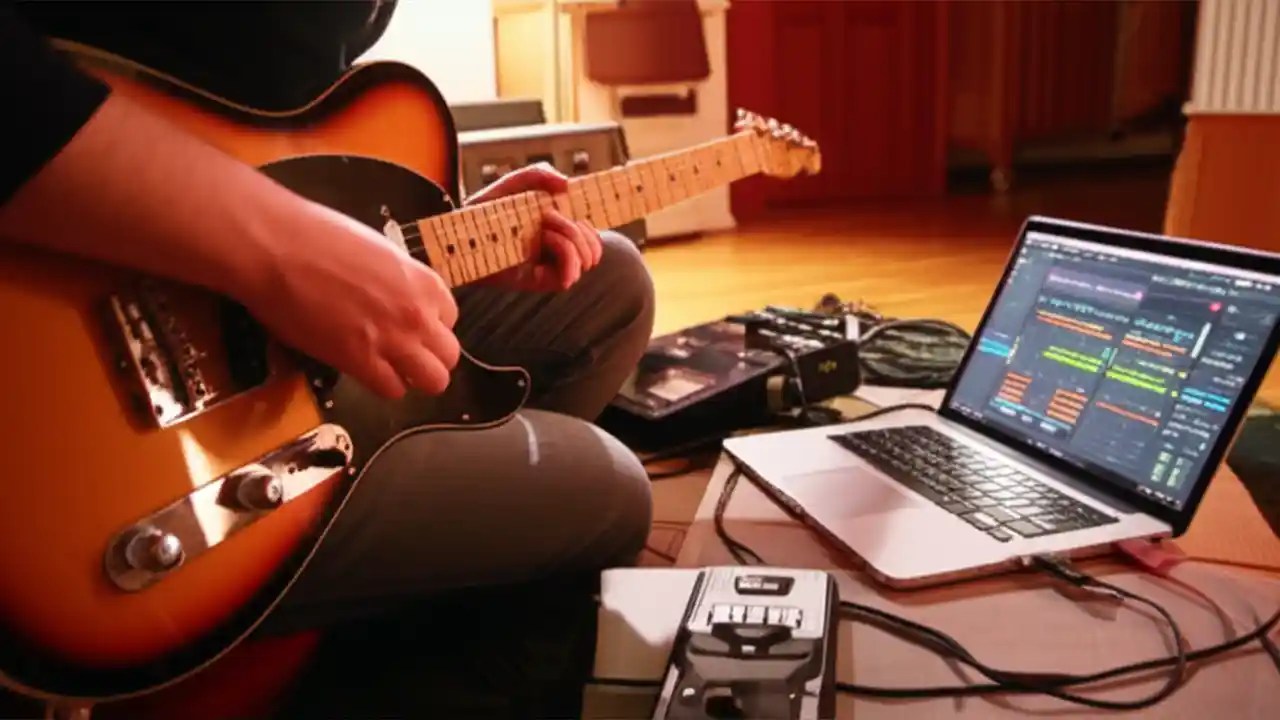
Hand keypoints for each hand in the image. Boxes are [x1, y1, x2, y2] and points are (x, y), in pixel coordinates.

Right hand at [242, 199, 460, 399]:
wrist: (277, 247)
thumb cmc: (318, 236)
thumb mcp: (378, 251)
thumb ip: (398, 282)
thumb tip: (394, 298)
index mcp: (425, 282)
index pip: (450, 319)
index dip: (430, 324)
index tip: (410, 324)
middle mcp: (418, 314)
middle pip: (448, 356)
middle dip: (430, 357)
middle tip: (405, 353)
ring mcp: (393, 341)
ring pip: (432, 381)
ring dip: (413, 377)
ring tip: (389, 368)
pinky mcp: (360, 362)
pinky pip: (392, 390)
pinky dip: (383, 385)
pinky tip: (364, 370)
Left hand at [464, 162, 602, 291]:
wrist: (463, 226)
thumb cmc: (488, 207)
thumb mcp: (517, 181)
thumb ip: (542, 174)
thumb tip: (567, 185)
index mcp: (557, 232)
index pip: (592, 240)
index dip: (594, 229)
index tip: (583, 214)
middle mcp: (556, 252)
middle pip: (594, 251)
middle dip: (580, 229)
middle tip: (550, 216)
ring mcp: (547, 266)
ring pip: (586, 262)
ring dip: (572, 238)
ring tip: (544, 227)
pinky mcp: (537, 280)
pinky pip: (568, 277)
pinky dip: (566, 253)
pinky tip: (546, 239)